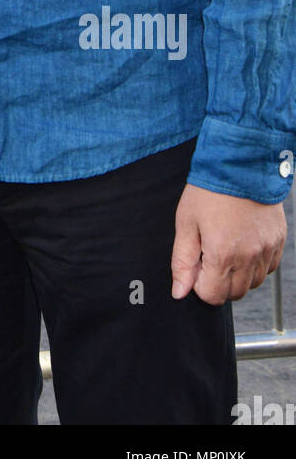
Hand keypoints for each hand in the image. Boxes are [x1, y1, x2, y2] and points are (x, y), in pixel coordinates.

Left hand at [170, 183, 285, 304]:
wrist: (240, 163)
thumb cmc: (209, 190)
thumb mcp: (185, 222)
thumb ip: (182, 261)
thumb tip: (179, 292)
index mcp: (222, 253)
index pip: (213, 296)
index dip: (200, 285)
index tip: (196, 265)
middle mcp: (249, 256)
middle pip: (235, 293)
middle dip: (219, 282)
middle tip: (210, 255)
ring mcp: (267, 249)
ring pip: (254, 283)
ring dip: (238, 275)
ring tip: (227, 246)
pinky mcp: (278, 240)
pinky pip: (268, 267)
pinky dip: (255, 264)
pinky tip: (243, 243)